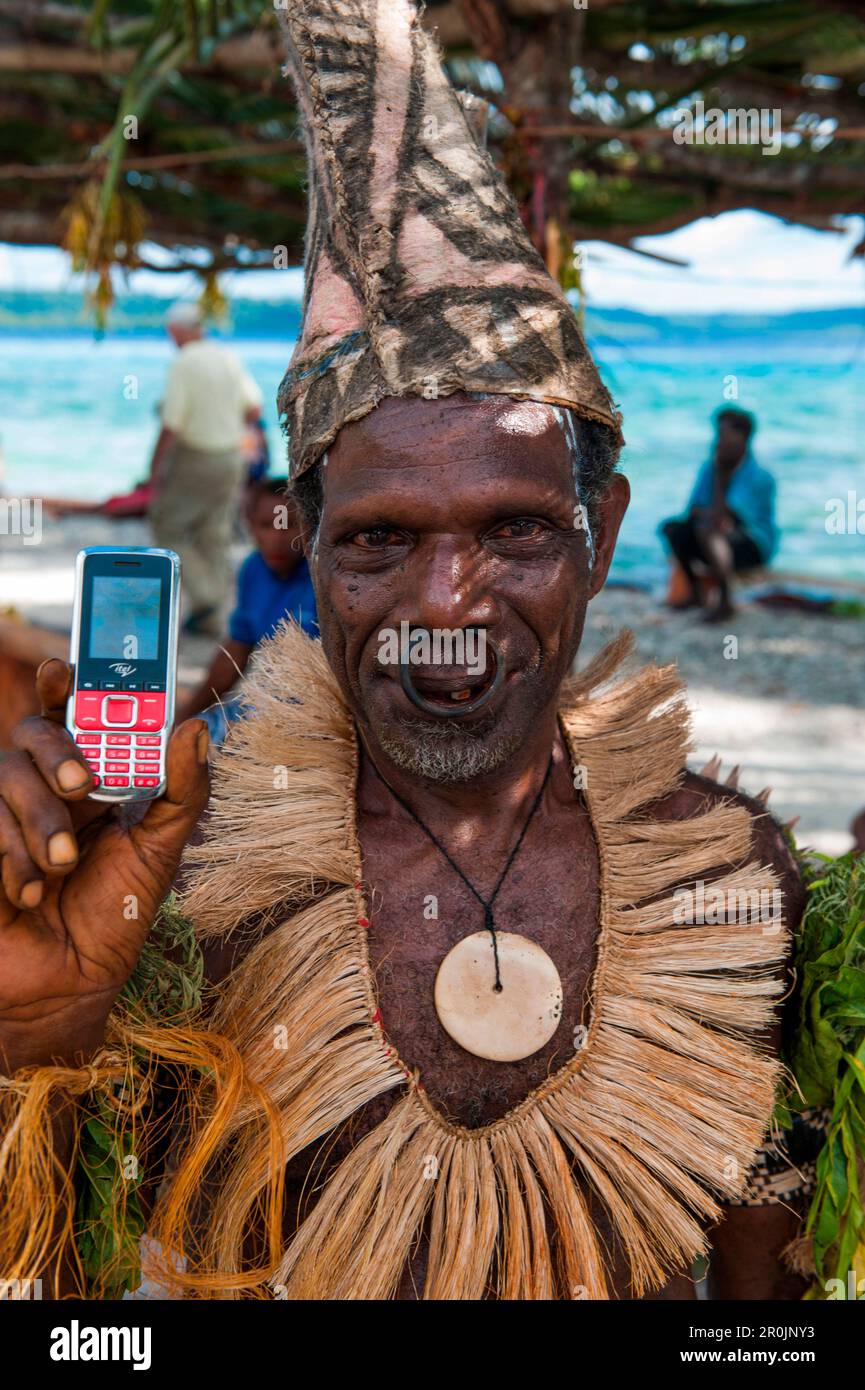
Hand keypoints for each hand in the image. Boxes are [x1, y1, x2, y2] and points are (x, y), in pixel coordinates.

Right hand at [0, 659, 208, 1068]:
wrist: (67, 988)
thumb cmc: (115, 916)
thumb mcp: (161, 851)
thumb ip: (184, 790)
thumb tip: (196, 726)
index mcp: (85, 780)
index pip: (66, 714)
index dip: (61, 686)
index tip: (63, 669)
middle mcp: (38, 789)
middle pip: (29, 736)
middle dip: (55, 756)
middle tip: (81, 787)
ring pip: (2, 780)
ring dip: (37, 827)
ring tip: (61, 870)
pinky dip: (10, 864)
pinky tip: (27, 897)